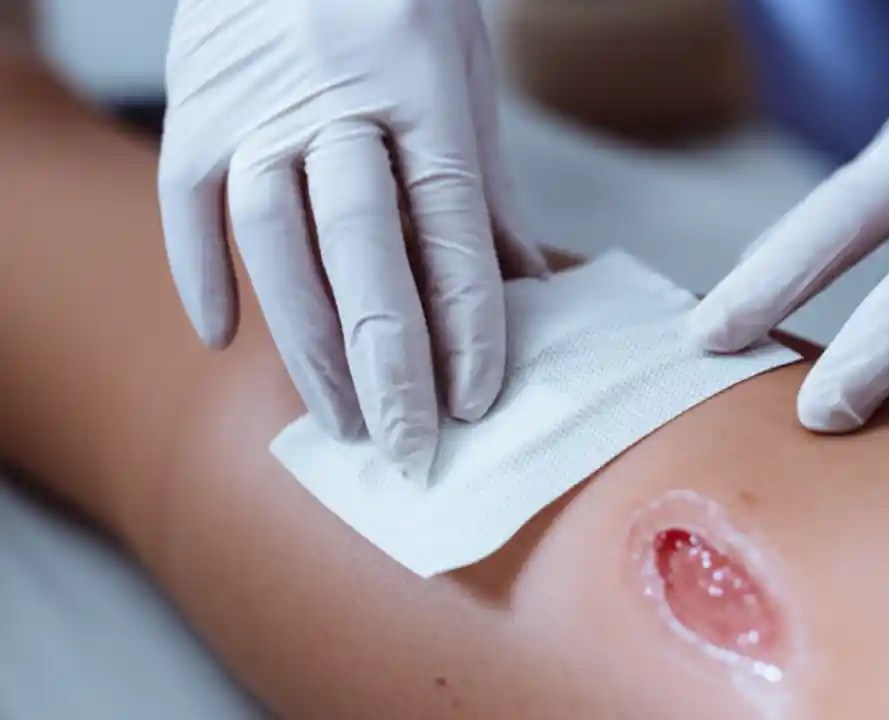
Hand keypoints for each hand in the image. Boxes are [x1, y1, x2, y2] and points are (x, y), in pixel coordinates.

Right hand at [159, 0, 547, 471]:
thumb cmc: (406, 7)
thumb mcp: (466, 85)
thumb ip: (484, 193)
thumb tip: (525, 296)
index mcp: (423, 93)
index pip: (452, 231)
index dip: (468, 324)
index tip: (476, 402)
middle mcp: (336, 101)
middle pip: (361, 249)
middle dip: (387, 361)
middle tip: (408, 447)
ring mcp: (255, 105)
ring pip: (274, 242)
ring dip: (306, 343)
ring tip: (339, 422)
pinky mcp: (195, 107)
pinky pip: (187, 204)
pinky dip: (202, 276)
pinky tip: (227, 342)